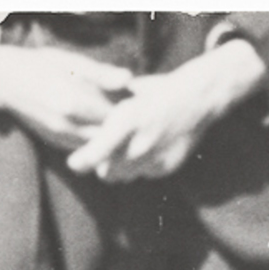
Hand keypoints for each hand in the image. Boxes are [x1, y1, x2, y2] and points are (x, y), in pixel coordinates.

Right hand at [0, 40, 135, 151]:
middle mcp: (68, 125)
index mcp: (74, 101)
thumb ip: (100, 73)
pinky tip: (112, 141)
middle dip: (128, 134)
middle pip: (111, 139)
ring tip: (132, 135)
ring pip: (99, 149)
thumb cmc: (37, 63)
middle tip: (146, 127)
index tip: (147, 110)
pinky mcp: (57, 145)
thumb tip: (129, 79)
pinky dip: (101, 147)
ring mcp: (61, 138)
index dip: (133, 116)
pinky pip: (87, 151)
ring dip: (116, 145)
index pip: (116, 117)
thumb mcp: (68, 60)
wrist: (0, 80)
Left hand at [65, 42, 265, 182]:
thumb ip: (107, 116)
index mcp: (126, 119)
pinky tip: (144, 150)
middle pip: (107, 171)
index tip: (72, 164)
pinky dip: (138, 166)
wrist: (195, 101)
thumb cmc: (156, 93)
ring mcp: (155, 160)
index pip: (98, 153)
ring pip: (124, 176)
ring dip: (118, 167)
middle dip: (100, 165)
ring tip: (119, 151)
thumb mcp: (128, 96)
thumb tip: (82, 129)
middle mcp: (140, 144)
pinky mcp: (166, 168)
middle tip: (95, 154)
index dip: (82, 161)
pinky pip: (143, 174)